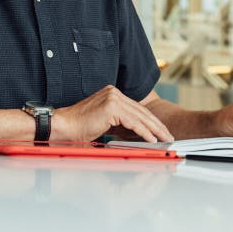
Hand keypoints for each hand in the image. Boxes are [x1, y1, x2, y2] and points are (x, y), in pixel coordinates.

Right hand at [53, 85, 173, 142]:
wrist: (64, 127)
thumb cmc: (80, 128)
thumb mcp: (106, 123)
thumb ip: (121, 123)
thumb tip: (138, 133)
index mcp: (112, 93)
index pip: (137, 108)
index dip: (150, 120)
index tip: (160, 130)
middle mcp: (114, 92)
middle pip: (141, 110)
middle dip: (156, 125)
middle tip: (168, 135)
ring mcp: (113, 98)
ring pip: (140, 116)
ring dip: (154, 129)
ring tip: (164, 138)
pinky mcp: (111, 107)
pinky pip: (133, 122)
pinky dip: (144, 132)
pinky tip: (152, 139)